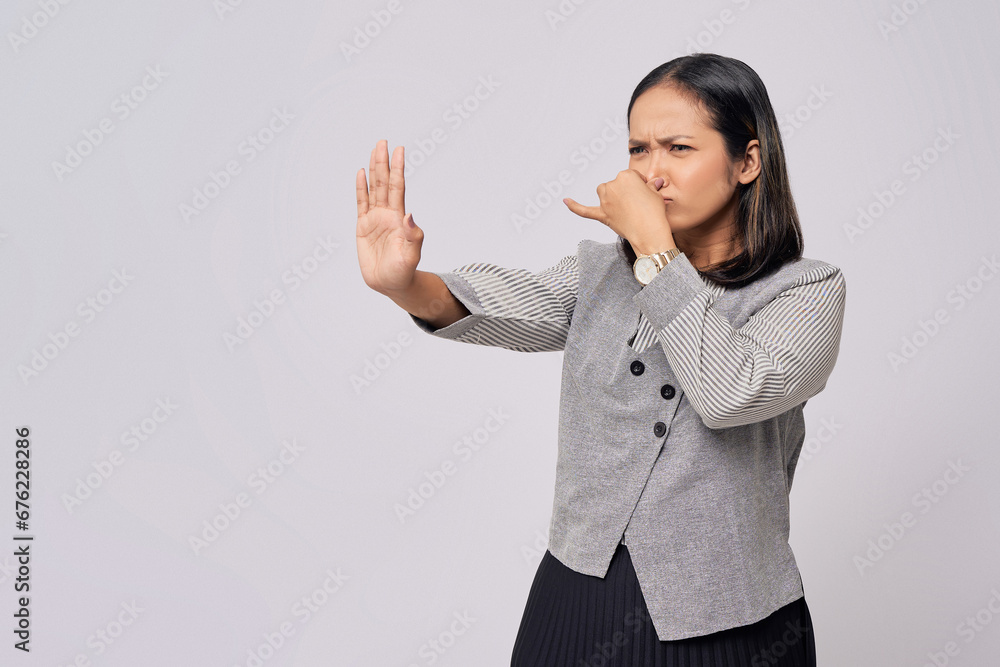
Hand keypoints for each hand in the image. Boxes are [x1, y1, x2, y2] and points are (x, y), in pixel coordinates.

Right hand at [356, 140, 422, 293]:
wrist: (390, 284)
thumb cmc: (403, 271)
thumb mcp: (411, 256)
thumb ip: (412, 236)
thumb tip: (409, 215)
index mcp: (399, 218)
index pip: (397, 187)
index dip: (398, 169)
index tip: (400, 150)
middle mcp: (387, 214)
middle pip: (384, 183)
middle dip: (384, 162)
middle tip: (384, 142)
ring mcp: (375, 219)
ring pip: (373, 189)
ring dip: (373, 169)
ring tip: (375, 150)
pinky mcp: (363, 227)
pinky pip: (361, 204)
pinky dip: (360, 188)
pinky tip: (360, 174)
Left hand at [562, 170, 674, 254]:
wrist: (649, 232)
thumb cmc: (654, 212)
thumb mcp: (655, 194)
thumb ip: (650, 186)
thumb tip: (654, 183)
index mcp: (626, 176)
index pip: (631, 176)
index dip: (639, 185)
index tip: (645, 193)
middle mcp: (612, 185)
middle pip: (616, 184)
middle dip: (626, 192)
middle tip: (639, 204)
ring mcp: (605, 201)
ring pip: (603, 192)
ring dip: (610, 196)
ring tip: (625, 207)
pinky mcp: (602, 215)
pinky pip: (584, 210)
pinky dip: (574, 206)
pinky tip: (565, 200)